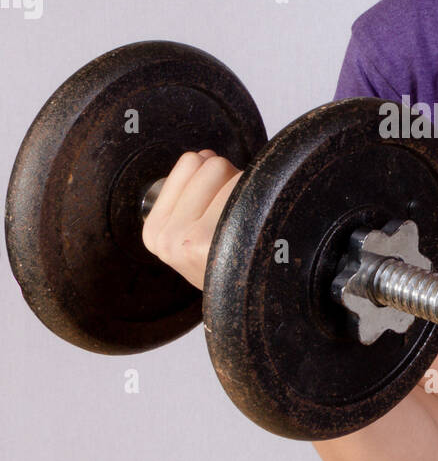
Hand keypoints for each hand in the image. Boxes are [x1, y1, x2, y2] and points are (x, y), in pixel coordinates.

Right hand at [141, 149, 242, 290]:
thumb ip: (191, 191)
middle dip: (229, 181)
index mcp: (155, 231)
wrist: (253, 303)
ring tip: (244, 223)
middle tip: (236, 216)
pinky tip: (255, 228)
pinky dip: (259, 199)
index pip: (190, 162)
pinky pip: (243, 187)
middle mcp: (166, 238)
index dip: (214, 177)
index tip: (218, 206)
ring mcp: (187, 240)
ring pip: (226, 171)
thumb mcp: (192, 231)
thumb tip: (203, 156)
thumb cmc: (228, 262)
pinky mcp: (213, 241)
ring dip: (244, 189)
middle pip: (210, 163)